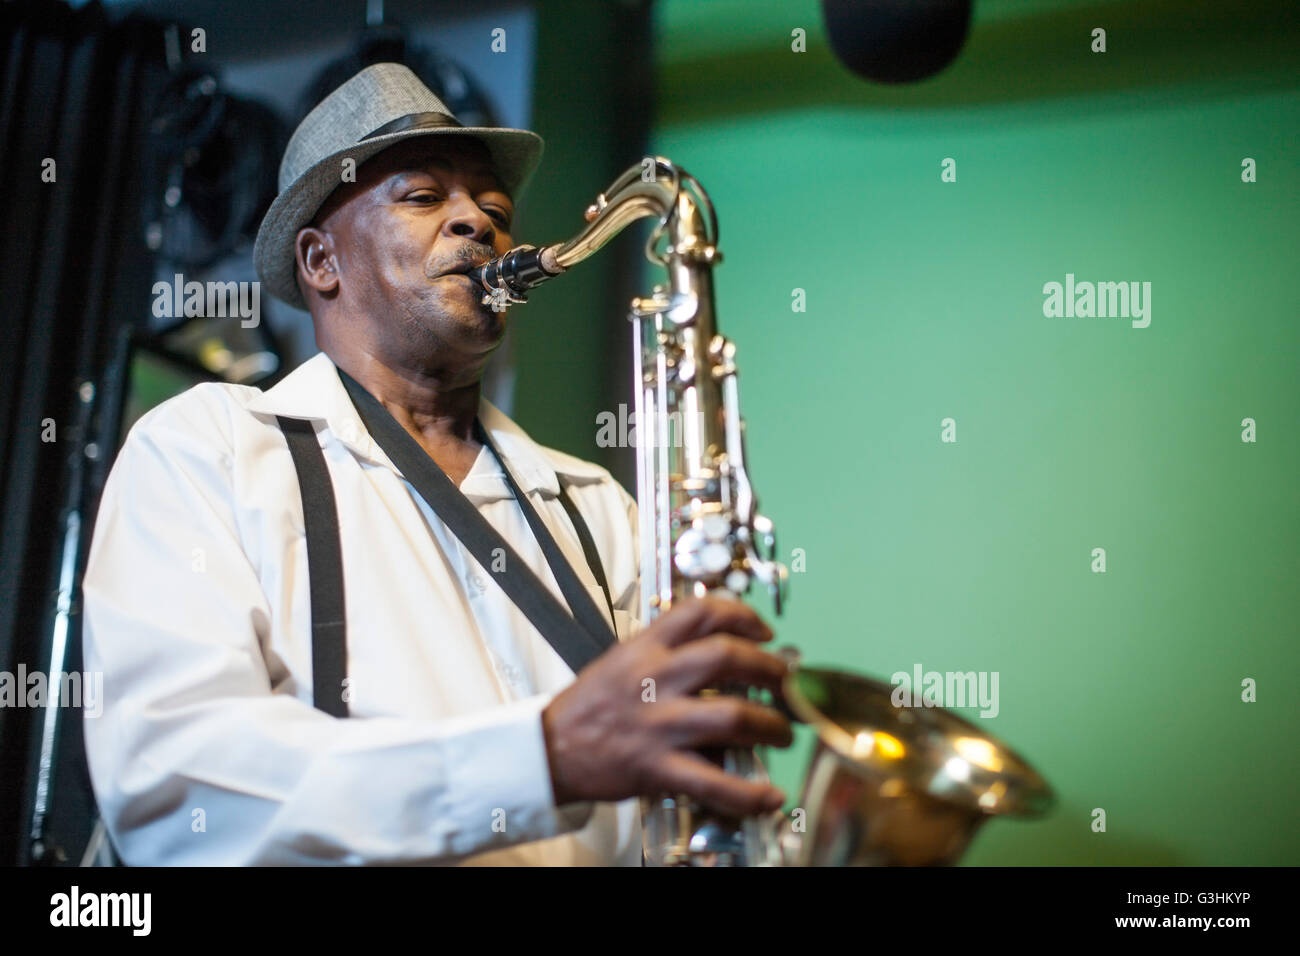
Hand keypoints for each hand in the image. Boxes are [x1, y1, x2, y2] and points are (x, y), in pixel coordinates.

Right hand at [541, 596, 792, 817]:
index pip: (701, 612)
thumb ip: (666, 650)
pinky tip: (769, 794)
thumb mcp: (622, 659)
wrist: (548, 749)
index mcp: (645, 648)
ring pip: (731, 715)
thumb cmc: (588, 707)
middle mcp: (653, 679)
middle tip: (785, 680)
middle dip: (769, 668)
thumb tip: (721, 647)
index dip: (742, 615)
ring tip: (782, 731)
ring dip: (770, 724)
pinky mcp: (657, 767)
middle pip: (727, 656)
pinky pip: (713, 781)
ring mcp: (657, 724)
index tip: (763, 630)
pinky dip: (748, 792)